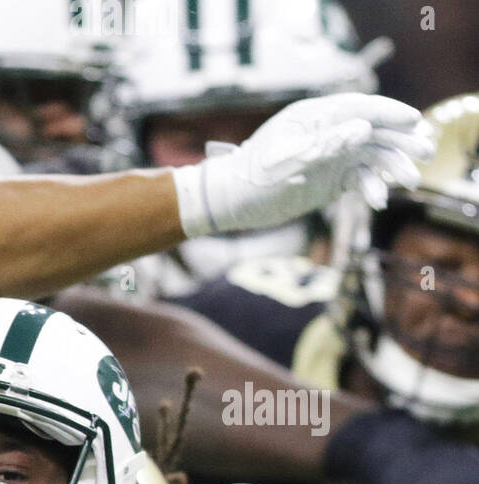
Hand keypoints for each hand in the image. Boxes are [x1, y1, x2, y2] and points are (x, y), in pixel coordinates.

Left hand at [174, 94, 433, 236]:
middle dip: (401, 142)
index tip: (414, 121)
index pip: (360, 108)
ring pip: (371, 156)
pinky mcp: (329, 179)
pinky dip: (371, 187)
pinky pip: (358, 179)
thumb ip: (325, 145)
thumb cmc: (252, 178)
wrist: (230, 202)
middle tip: (426, 153)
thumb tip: (362, 129)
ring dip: (392, 167)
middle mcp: (328, 133)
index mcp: (315, 117)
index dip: (389, 113)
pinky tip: (379, 200)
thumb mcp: (287, 162)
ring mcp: (331, 155)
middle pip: (374, 131)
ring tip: (410, 181)